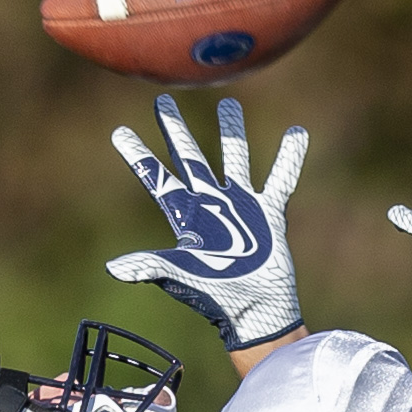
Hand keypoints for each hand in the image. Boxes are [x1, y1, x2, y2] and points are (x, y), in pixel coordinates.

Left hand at [106, 94, 307, 350]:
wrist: (254, 310)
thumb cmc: (215, 296)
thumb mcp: (180, 275)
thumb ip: (149, 266)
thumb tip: (113, 268)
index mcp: (185, 215)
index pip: (156, 178)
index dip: (138, 156)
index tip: (119, 132)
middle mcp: (209, 204)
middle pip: (190, 158)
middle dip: (176, 131)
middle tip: (163, 101)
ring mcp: (240, 206)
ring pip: (235, 159)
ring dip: (232, 133)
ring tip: (228, 105)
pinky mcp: (269, 213)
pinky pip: (280, 179)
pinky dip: (289, 158)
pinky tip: (297, 133)